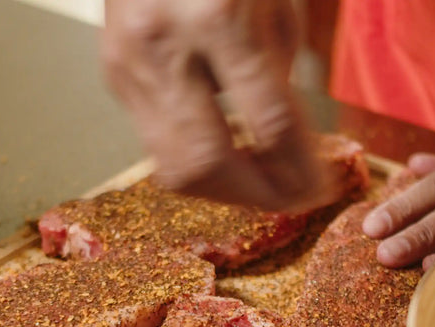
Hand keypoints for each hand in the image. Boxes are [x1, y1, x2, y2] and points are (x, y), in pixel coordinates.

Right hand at [101, 0, 332, 211]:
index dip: (301, 169)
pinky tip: (226, 155)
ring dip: (224, 191)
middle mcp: (163, 48)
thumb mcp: (272, 0)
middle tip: (293, 199)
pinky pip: (156, 146)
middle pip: (210, 163)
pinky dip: (196, 161)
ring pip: (175, 169)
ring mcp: (127, 65)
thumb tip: (288, 148)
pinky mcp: (113, 75)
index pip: (268, 124)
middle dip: (259, 195)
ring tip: (260, 184)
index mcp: (217, 20)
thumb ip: (279, 70)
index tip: (321, 189)